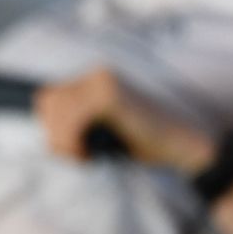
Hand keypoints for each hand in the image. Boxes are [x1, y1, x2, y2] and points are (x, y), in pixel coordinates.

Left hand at [33, 68, 216, 172]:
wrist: (185, 150)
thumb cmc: (146, 145)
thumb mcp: (103, 133)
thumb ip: (77, 126)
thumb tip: (46, 135)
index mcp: (94, 81)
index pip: (48, 98)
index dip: (53, 128)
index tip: (72, 151)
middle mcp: (97, 75)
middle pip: (48, 103)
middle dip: (56, 135)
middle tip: (80, 158)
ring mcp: (104, 81)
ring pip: (57, 111)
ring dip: (65, 141)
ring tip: (87, 158)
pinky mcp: (111, 94)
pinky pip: (73, 117)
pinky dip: (74, 141)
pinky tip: (92, 154)